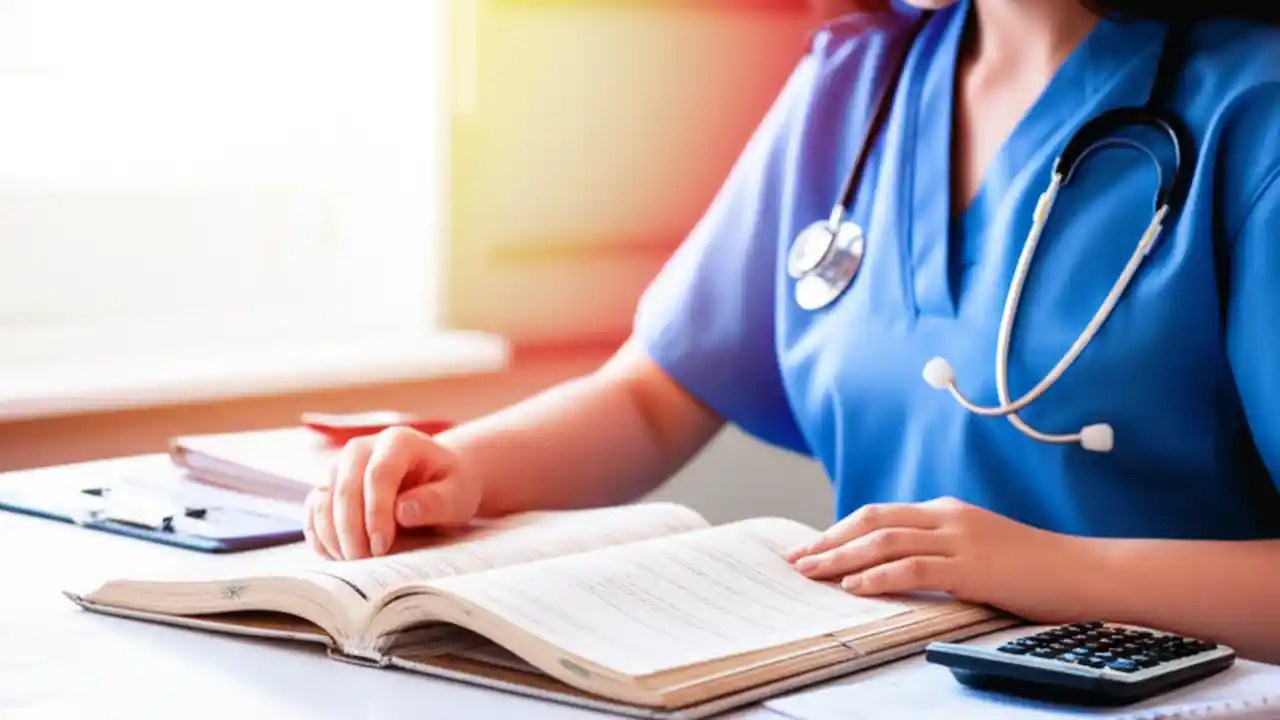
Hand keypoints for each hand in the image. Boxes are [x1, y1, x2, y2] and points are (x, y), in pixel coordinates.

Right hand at [305, 427, 482, 560]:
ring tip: (355, 562)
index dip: (376, 513)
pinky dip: (320, 535)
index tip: (382, 546)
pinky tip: (339, 555)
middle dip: (351, 530)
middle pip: (345, 487)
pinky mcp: (329, 485)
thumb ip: (436, 502)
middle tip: (365, 563)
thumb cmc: (450, 487)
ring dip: (334, 535)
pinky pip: (313, 510)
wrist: (437, 482)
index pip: (378, 474)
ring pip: (323, 499)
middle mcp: (363, 447)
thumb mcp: (457, 495)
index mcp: (399, 441)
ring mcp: (341, 465)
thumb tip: (402, 511)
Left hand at [785, 497, 1085, 621]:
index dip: (840, 530)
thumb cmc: (1035, 569)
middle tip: (796, 560)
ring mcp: (961, 539)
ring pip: (885, 540)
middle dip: (829, 541)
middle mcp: (949, 518)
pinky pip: (914, 567)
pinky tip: (855, 587)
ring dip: (842, 557)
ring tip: (811, 573)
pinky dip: (879, 575)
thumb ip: (941, 552)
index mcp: (947, 511)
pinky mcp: (974, 566)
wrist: (1087, 573)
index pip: (880, 515)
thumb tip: (896, 569)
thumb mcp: (980, 551)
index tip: (812, 548)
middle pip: (873, 521)